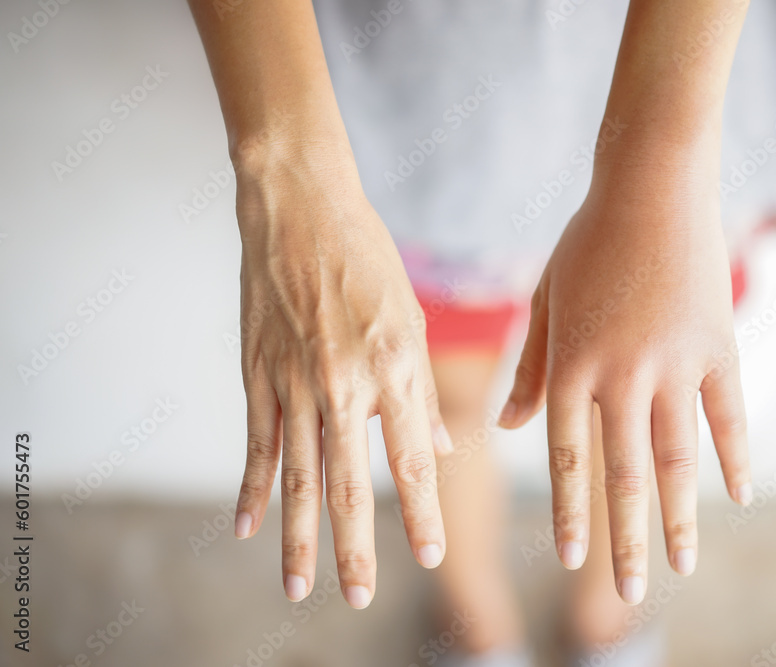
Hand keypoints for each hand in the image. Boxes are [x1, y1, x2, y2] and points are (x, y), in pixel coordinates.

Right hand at [231, 139, 451, 607]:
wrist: (301, 207)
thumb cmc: (367, 258)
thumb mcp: (413, 319)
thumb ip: (421, 392)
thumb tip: (439, 448)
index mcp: (397, 368)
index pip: (413, 460)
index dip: (422, 513)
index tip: (431, 555)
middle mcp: (347, 384)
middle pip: (348, 484)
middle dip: (356, 548)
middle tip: (358, 599)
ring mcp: (296, 382)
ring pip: (296, 477)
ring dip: (297, 538)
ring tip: (299, 586)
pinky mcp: (258, 373)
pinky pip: (257, 443)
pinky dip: (251, 489)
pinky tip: (246, 527)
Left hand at [499, 165, 750, 604]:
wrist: (650, 186)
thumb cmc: (587, 244)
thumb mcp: (546, 303)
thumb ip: (532, 369)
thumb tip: (506, 425)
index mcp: (572, 365)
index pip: (567, 457)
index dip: (568, 512)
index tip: (569, 559)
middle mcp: (621, 374)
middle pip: (622, 473)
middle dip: (623, 539)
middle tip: (632, 593)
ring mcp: (674, 363)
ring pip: (678, 457)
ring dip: (680, 516)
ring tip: (683, 564)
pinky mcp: (718, 346)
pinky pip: (729, 414)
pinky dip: (736, 456)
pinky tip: (740, 496)